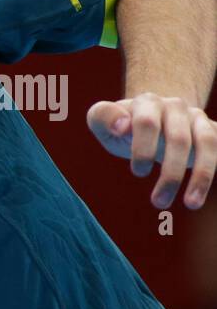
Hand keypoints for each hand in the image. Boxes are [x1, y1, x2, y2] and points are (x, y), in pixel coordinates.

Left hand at [87, 93, 216, 208]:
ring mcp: (197, 118)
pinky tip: (208, 189)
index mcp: (147, 103)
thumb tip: (122, 126)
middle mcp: (175, 107)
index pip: (147, 123)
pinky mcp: (212, 130)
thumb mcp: (102, 121)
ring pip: (207, 143)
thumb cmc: (122, 125)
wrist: (153, 115)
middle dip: (170, 173)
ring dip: (202, 176)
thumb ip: (103, 117)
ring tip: (191, 204)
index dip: (143, 148)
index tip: (138, 173)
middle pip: (178, 139)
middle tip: (158, 203)